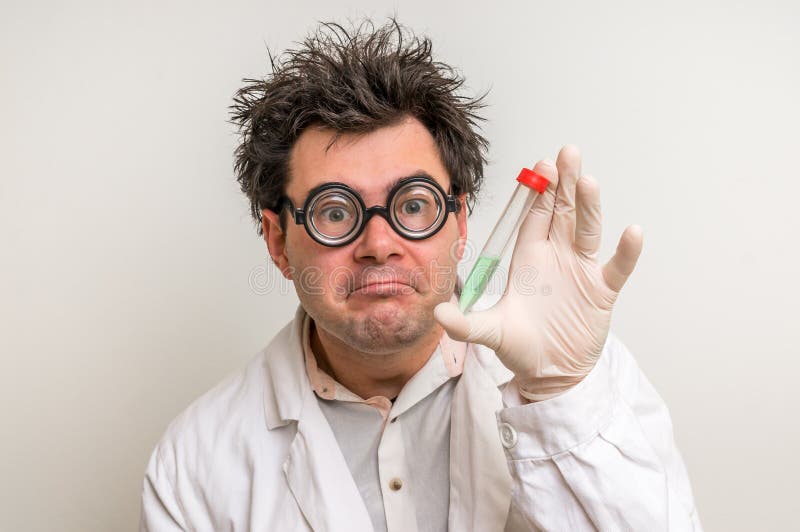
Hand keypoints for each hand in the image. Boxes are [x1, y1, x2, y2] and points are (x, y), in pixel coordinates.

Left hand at [434, 145, 642, 400]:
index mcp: (529, 258)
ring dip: (589, 207)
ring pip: (587, 231)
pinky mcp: (601, 291)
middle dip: (565, 184)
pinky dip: (626, 252)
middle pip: (563, 213)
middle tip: (568, 153)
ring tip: (588, 182)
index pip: (534, 217)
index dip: (539, 192)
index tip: (542, 165)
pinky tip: (632, 233)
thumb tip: (438, 314)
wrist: (550, 373)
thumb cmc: (520, 347)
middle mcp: (556, 258)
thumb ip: (466, 323)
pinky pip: (617, 268)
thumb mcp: (490, 332)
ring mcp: (581, 271)